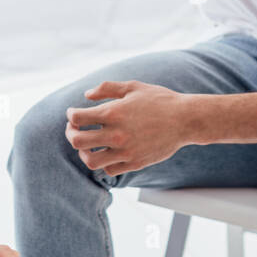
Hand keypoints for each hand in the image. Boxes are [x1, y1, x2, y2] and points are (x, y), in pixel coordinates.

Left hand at [63, 80, 190, 174]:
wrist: (185, 120)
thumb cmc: (160, 100)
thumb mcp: (133, 86)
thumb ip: (107, 88)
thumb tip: (86, 95)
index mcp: (113, 113)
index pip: (77, 118)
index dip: (71, 115)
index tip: (74, 114)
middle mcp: (116, 134)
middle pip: (77, 141)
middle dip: (71, 133)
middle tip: (74, 129)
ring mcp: (125, 152)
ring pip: (90, 161)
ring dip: (84, 153)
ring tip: (87, 145)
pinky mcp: (134, 163)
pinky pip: (109, 169)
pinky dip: (103, 162)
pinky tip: (106, 152)